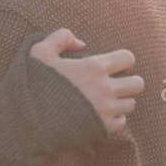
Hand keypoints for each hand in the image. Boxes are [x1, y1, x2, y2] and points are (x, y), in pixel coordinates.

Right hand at [29, 29, 143, 134]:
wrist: (28, 121)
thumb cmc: (33, 85)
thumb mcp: (39, 52)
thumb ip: (61, 38)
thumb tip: (81, 43)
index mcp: (93, 67)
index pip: (128, 58)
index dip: (123, 60)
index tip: (114, 65)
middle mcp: (104, 88)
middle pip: (138, 83)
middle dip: (129, 81)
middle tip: (115, 84)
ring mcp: (105, 110)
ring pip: (131, 103)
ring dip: (122, 101)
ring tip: (107, 100)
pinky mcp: (102, 128)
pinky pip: (122, 122)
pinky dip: (115, 118)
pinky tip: (102, 114)